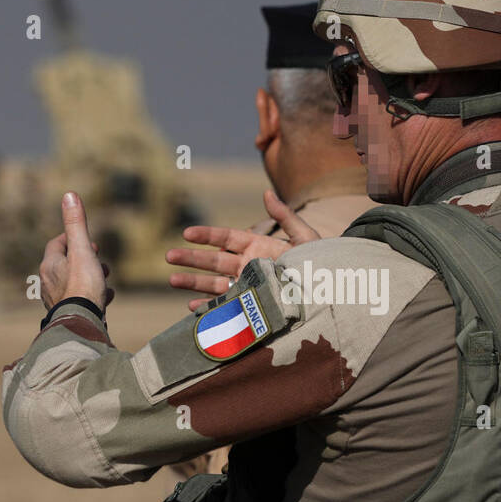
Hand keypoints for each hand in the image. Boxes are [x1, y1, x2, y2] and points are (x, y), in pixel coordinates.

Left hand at [39, 193, 113, 310]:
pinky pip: (80, 300)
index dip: (71, 238)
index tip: (88, 240)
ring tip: (105, 278)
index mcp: (50, 265)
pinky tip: (105, 298)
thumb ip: (77, 225)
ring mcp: (57, 300)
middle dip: (85, 259)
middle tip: (99, 259)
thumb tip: (69, 195)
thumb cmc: (82, 286)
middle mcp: (49, 282)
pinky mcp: (69, 313)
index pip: (57, 244)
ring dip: (91, 277)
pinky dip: (93, 296)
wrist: (82, 322)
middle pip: (66, 263)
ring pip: (74, 282)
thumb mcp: (82, 250)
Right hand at [166, 190, 317, 310]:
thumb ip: (286, 217)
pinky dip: (210, 308)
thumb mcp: (306, 238)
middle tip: (169, 256)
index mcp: (258, 246)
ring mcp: (247, 287)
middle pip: (214, 261)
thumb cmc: (321, 263)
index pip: (226, 238)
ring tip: (172, 280)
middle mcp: (248, 266)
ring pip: (214, 284)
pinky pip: (227, 307)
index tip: (187, 234)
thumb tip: (267, 193)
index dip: (207, 235)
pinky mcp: (251, 306)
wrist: (332, 292)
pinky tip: (193, 308)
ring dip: (193, 282)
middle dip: (191, 259)